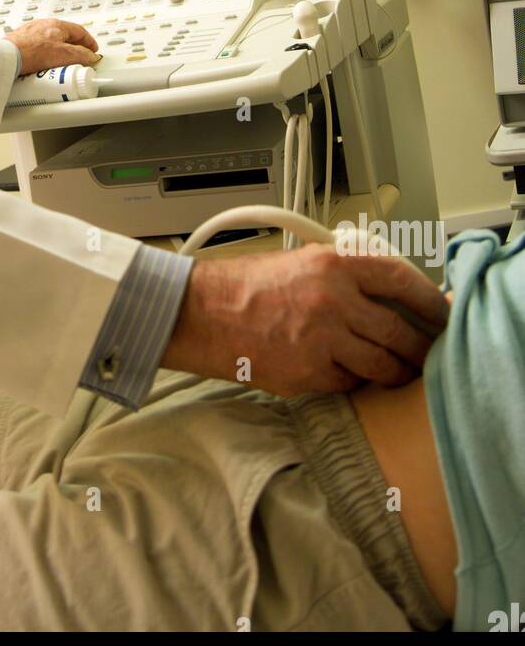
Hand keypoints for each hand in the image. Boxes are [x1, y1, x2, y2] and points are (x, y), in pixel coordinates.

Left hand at [4, 18, 101, 76]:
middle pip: (65, 36)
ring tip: (60, 65)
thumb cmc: (30, 51)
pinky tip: (43, 66)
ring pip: (51, 42)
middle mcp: (43, 25)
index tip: (93, 50)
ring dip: (59, 52)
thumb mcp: (63, 55)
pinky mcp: (20, 43)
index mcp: (56, 24)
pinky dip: (44, 56)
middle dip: (74, 47)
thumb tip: (90, 56)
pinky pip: (38, 49)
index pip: (79, 31)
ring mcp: (30, 33)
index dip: (89, 42)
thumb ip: (80, 55)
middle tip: (79, 58)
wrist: (6, 57)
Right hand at [161, 243, 449, 395]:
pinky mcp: (308, 374)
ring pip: (382, 366)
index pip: (402, 280)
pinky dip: (354, 381)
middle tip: (427, 353)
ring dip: (395, 372)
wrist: (203, 313)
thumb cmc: (248, 286)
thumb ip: (348, 274)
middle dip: (420, 348)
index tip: (442, 313)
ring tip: (398, 372)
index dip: (430, 301)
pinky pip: (350, 384)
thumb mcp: (304, 261)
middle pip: (400, 332)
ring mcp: (321, 341)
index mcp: (334, 264)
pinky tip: (345, 373)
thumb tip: (392, 294)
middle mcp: (333, 300)